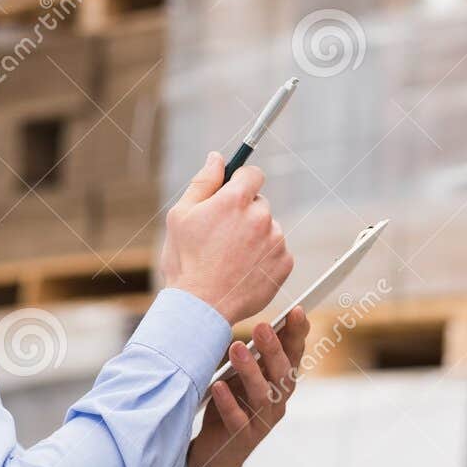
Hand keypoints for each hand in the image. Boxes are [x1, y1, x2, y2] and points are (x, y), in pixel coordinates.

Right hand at [159, 151, 293, 324]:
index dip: (240, 182)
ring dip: (255, 237)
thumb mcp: (181, 215)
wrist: (200, 308)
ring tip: (230, 259)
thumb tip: (217, 157)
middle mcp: (261, 216)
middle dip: (244, 214)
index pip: (253, 174)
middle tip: (222, 237)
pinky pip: (277, 252)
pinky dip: (264, 258)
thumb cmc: (185, 262)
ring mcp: (275, 241)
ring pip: (268, 228)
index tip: (232, 195)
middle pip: (259, 203)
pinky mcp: (284, 263)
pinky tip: (243, 271)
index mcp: (235, 199)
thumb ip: (203, 182)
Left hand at [186, 307, 309, 466]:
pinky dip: (228, 402)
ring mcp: (261, 421)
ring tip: (236, 349)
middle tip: (261, 327)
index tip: (297, 311)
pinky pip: (237, 419)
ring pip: (263, 395)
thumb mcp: (245, 376)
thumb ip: (255, 354)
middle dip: (273, 349)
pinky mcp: (242, 438)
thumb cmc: (233, 406)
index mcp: (280, 383)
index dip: (297, 334)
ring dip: (250, 371)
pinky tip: (218, 386)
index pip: (294, 355)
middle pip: (282, 374)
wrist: (216, 452)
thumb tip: (259, 319)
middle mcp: (277, 401)